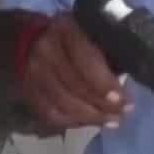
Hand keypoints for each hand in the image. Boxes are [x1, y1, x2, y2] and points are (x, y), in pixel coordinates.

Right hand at [17, 15, 131, 130]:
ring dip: (91, 117)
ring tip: (112, 121)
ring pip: (63, 104)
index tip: (123, 100)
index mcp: (65, 30)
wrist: (28, 39)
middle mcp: (46, 51)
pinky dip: (73, 122)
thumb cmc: (70, 35)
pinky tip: (90, 123)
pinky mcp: (28, 91)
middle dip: (102, 104)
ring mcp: (33, 73)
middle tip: (123, 113)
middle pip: (75, 86)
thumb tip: (125, 81)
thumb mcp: (87, 31)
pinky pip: (51, 114)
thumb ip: (104, 51)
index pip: (86, 60)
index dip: (104, 84)